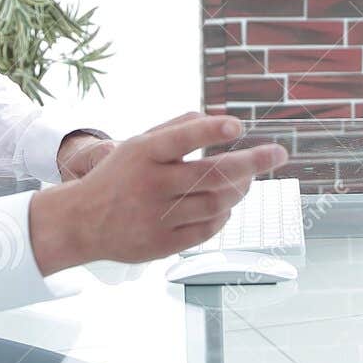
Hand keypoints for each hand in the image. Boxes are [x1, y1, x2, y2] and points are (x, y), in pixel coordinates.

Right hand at [28, 112, 288, 270]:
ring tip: (248, 179)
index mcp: (142, 153)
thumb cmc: (119, 176)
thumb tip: (219, 118)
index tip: (236, 126)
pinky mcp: (163, 244)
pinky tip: (225, 206)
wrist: (83, 222)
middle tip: (279, 154)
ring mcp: (157, 217)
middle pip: (212, 174)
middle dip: (253, 162)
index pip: (181, 138)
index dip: (210, 130)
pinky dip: (224, 215)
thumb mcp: (137, 145)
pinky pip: (209, 228)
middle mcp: (151, 184)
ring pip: (218, 203)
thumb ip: (176, 128)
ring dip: (241, 189)